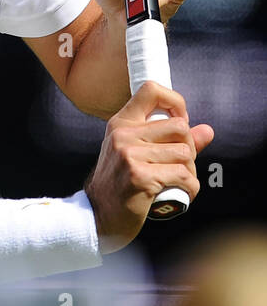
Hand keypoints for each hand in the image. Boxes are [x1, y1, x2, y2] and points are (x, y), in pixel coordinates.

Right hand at [84, 81, 212, 253]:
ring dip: (190, 173)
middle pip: (179, 127)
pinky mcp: (139, 177)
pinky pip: (184, 177)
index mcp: (121, 124)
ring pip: (185, 154)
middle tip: (179, 166)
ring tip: (177, 183)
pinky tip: (180, 195)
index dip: (175, 102)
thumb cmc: (120, 184)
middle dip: (189, 149)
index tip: (180, 121)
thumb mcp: (138, 155)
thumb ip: (172, 141)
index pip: (151, 90)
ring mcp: (129, 155)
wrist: (97, 215)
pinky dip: (190, 189)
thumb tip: (207, 130)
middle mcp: (123, 135)